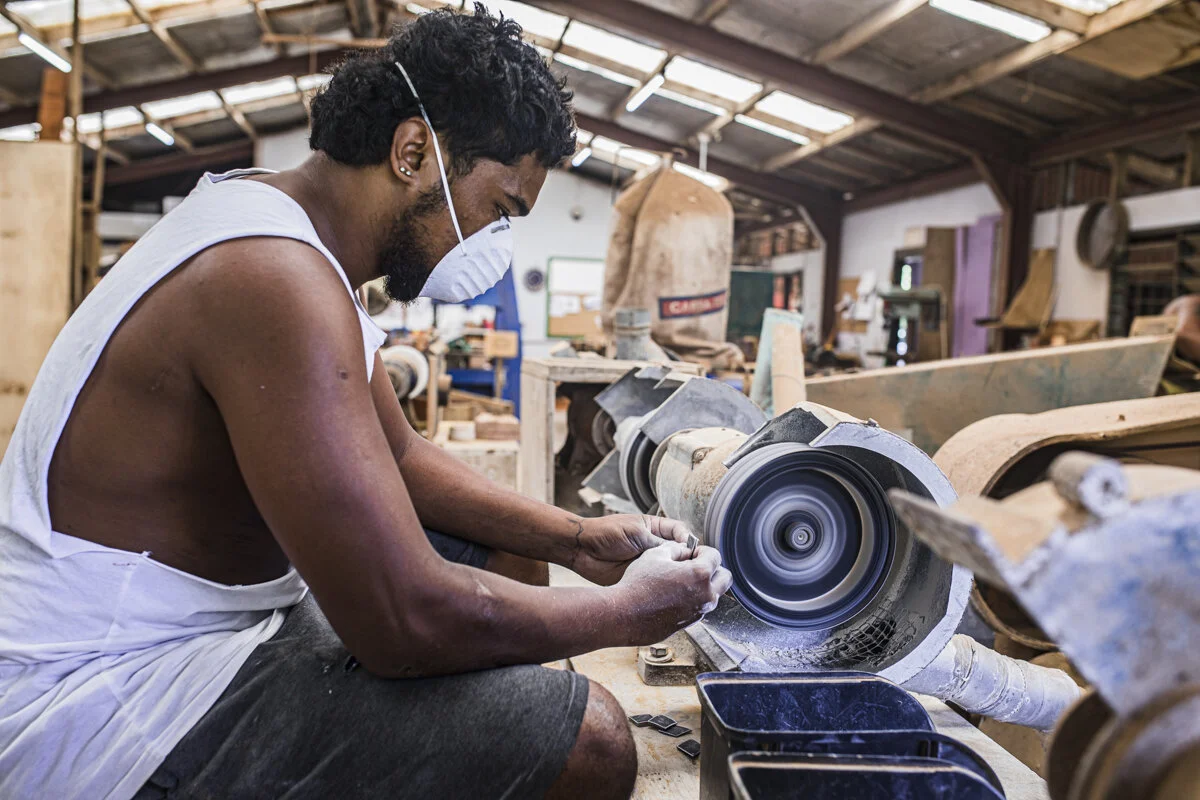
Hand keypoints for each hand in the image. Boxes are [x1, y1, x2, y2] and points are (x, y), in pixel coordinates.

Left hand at [567, 514, 691, 585]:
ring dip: (675, 574)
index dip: (688, 541)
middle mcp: (655, 545)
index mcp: (655, 528)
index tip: (692, 551)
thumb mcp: (636, 533)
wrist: (583, 550)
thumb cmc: (606, 533)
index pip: (680, 532)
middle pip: (678, 552)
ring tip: (680, 580)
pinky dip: (662, 585)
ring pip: (669, 569)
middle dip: (685, 560)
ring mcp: (648, 562)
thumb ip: (659, 543)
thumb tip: (683, 551)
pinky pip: (656, 581)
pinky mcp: (641, 576)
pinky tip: (668, 588)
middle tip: (691, 569)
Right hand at [615, 542, 732, 644]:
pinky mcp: (690, 623)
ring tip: (681, 580)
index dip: (701, 550)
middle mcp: (706, 595)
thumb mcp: (656, 554)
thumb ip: (676, 548)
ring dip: (705, 584)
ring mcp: (699, 611)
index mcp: (700, 574)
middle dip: (713, 568)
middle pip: (725, 577)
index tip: (690, 552)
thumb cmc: (638, 584)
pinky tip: (674, 594)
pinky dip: (694, 598)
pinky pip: (700, 607)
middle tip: (694, 565)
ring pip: (714, 594)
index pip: (715, 555)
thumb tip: (686, 550)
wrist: (625, 615)